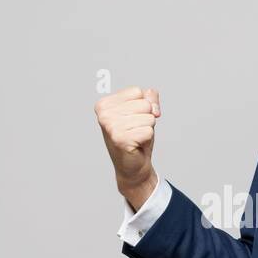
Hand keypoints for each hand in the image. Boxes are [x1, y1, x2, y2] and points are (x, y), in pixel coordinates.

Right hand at [94, 85, 160, 210]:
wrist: (133, 166)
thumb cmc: (136, 137)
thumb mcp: (142, 112)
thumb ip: (149, 98)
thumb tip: (152, 105)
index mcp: (104, 104)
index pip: (137, 92)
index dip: (143, 105)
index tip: (134, 118)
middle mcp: (104, 115)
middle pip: (144, 104)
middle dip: (146, 117)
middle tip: (135, 130)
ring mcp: (111, 127)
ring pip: (148, 117)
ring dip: (147, 129)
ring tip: (136, 137)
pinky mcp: (120, 139)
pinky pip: (148, 130)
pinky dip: (147, 138)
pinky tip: (137, 145)